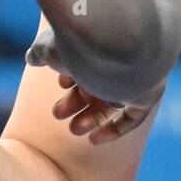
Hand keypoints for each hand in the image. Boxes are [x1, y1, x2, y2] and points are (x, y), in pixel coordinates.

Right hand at [28, 23, 164, 143]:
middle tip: (57, 114)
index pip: (85, 62)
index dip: (70, 76)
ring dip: (91, 117)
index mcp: (99, 42)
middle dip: (75, 102)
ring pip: (112, 102)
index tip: (61, 83)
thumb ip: (41, 53)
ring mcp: (136, 75)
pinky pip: (133, 117)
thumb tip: (32, 57)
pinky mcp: (148, 92)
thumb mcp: (53, 46)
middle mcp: (120, 58)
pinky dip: (115, 129)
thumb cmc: (83, 40)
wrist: (121, 41)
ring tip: (74, 129)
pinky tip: (94, 139)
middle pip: (97, 85)